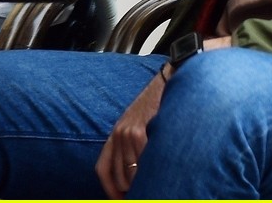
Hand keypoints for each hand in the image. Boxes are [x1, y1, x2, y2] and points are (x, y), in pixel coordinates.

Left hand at [96, 71, 165, 198]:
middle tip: (146, 192)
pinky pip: (142, 164)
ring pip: (132, 174)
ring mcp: (128, 134)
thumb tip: (137, 174)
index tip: (119, 199)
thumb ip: (132, 145)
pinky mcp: (140, 133)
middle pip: (119, 177)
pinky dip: (151, 173)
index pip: (103, 170)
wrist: (168, 81)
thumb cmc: (158, 104)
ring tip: (156, 186)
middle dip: (132, 189)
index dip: (110, 190)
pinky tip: (161, 173)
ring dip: (144, 184)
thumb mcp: (137, 123)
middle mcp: (118, 135)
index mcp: (115, 134)